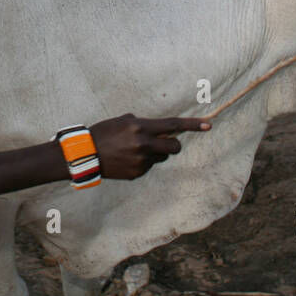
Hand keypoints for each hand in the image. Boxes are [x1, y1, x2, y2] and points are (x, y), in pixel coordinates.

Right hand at [87, 114, 210, 180]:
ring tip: (133, 150)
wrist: (86, 154)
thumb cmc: (104, 132)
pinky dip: (142, 163)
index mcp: (140, 128)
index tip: (209, 124)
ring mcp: (141, 161)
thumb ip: (143, 124)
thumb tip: (160, 129)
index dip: (192, 125)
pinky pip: (148, 167)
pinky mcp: (137, 173)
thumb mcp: (123, 121)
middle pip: (174, 147)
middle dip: (173, 144)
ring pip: (160, 157)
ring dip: (154, 153)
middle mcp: (143, 145)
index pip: (173, 125)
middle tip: (165, 142)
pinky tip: (127, 160)